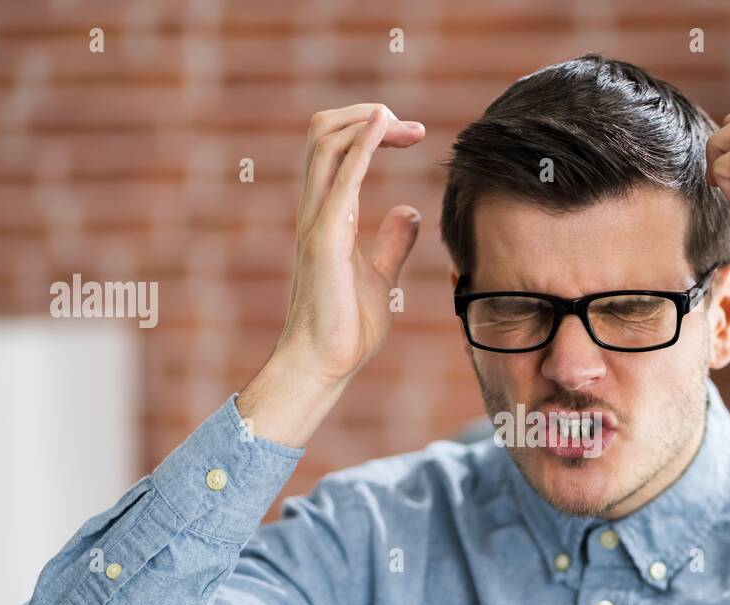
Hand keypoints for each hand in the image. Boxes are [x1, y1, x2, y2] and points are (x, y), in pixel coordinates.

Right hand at [277, 103, 426, 387]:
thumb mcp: (381, 276)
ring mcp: (316, 222)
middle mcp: (316, 210)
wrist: (324, 364)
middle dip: (368, 115)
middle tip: (412, 127)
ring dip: (366, 121)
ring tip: (402, 123)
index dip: (373, 130)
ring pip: (325, 143)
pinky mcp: (325, 240)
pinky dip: (362, 146)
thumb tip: (408, 212)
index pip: (339, 149)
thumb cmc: (347, 327)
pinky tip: (382, 125)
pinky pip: (341, 180)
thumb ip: (392, 242)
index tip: (413, 134)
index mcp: (328, 215)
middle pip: (325, 133)